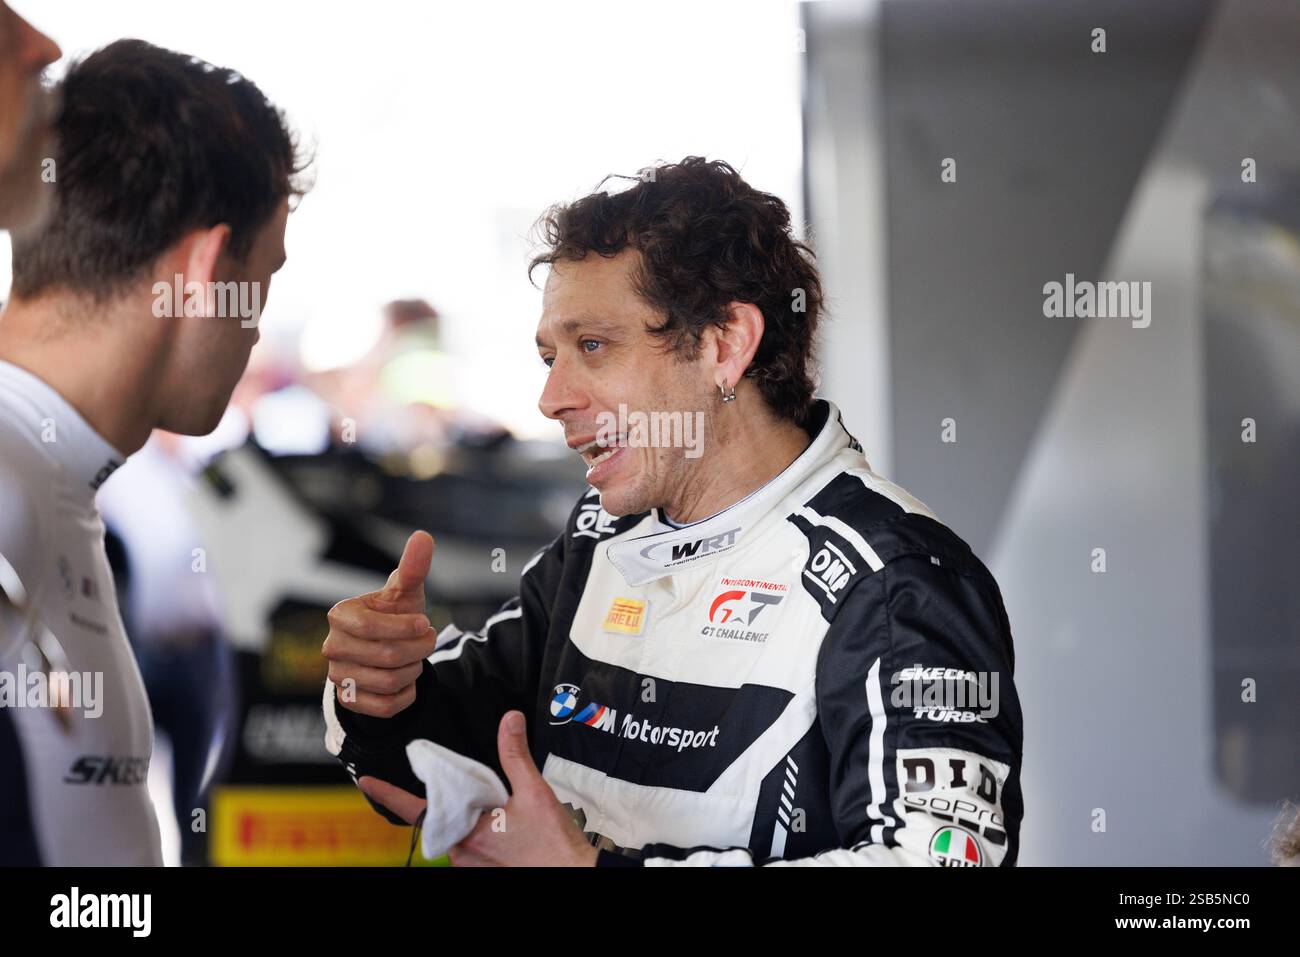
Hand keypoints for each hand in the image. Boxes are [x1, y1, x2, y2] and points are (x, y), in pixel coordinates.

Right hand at [323, 530, 437, 717]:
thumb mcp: (404, 591)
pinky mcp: (348, 701)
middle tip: (426, 641)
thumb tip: (423, 536)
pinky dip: (406, 694)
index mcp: (340, 615)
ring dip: (414, 670)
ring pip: (389, 682)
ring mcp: (337, 676)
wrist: (387, 647)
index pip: (371, 627)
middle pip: (386, 657)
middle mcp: (331, 646)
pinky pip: (386, 706)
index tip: (425, 623)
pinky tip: (407, 679)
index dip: (405, 628)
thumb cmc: (395, 614)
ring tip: (416, 657)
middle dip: (418, 649)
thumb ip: (413, 566)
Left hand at [357, 712, 598, 866]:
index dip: (390, 795)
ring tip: (498, 808)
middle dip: (448, 800)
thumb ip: (516, 755)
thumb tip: (509, 720)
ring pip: (455, 833)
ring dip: (466, 816)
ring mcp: (472, 866)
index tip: (367, 782)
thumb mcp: (534, 791)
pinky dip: (477, 830)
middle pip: (440, 819)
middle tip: (466, 786)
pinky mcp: (484, 872)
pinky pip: (469, 847)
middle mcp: (462, 855)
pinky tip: (502, 825)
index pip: (418, 810)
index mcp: (467, 834)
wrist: (572, 874)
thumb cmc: (553, 843)